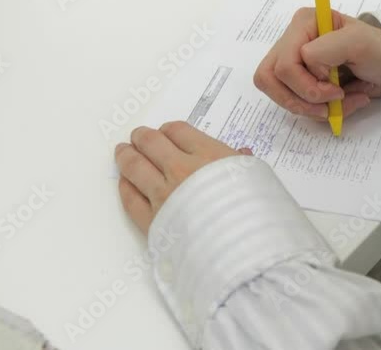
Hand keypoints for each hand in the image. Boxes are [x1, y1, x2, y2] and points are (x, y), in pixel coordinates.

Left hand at [115, 122, 250, 234]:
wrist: (244, 250)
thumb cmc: (257, 213)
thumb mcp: (257, 178)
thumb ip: (241, 163)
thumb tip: (240, 153)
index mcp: (208, 154)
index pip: (178, 131)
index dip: (169, 130)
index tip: (166, 132)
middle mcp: (181, 170)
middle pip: (151, 143)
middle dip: (142, 137)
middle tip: (138, 137)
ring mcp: (163, 195)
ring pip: (135, 167)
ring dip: (126, 156)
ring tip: (123, 152)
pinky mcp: (153, 221)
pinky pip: (131, 199)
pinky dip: (126, 187)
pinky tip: (125, 182)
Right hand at [254, 7, 380, 119]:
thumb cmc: (375, 50)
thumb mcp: (359, 41)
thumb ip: (328, 49)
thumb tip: (308, 67)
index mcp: (303, 24)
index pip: (284, 64)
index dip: (308, 85)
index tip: (338, 88)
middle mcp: (291, 40)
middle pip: (271, 80)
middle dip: (303, 100)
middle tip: (332, 103)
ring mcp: (291, 61)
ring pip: (277, 94)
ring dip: (309, 109)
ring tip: (337, 106)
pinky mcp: (295, 80)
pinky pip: (292, 103)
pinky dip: (316, 112)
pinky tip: (339, 105)